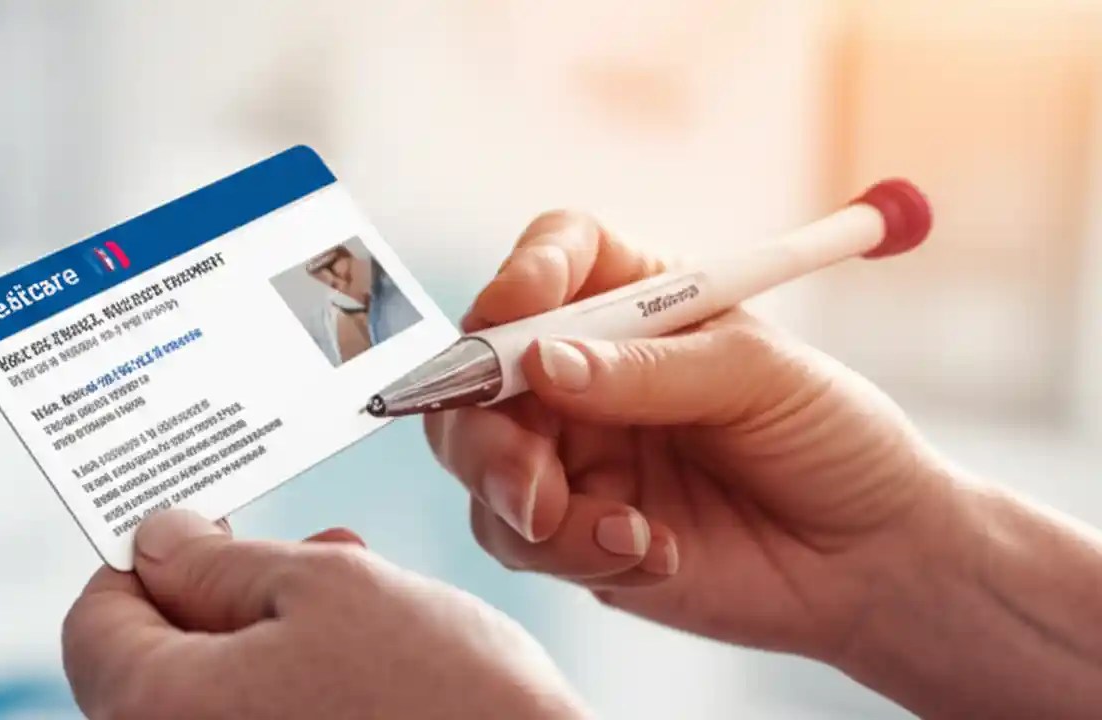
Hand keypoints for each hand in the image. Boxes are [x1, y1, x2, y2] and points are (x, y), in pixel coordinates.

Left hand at [63, 510, 586, 718]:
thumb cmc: (442, 698)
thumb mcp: (328, 587)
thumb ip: (221, 562)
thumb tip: (158, 539)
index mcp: (158, 710)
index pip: (95, 619)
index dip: (144, 555)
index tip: (200, 525)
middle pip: (154, 659)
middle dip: (225, 589)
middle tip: (296, 546)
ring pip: (215, 694)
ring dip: (267, 630)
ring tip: (350, 589)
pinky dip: (292, 685)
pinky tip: (358, 651)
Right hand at [426, 209, 953, 661]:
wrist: (872, 556)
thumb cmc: (832, 438)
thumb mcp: (760, 377)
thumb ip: (650, 369)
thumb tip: (545, 364)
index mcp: (636, 301)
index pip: (556, 259)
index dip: (524, 273)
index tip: (516, 309)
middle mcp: (586, 370)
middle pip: (479, 368)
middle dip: (482, 420)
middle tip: (525, 473)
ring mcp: (573, 450)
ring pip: (480, 459)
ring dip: (523, 498)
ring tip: (620, 531)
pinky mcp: (572, 528)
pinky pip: (520, 537)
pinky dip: (574, 549)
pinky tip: (656, 552)